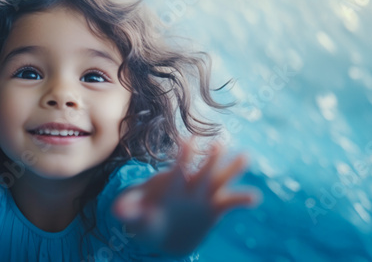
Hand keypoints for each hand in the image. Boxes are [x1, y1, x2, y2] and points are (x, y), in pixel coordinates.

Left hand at [111, 138, 260, 255]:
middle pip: (202, 169)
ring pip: (221, 178)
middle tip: (219, 143)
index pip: (178, 167)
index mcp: (172, 184)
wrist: (163, 230)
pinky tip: (254, 198)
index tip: (187, 141)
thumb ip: (130, 212)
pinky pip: (231, 202)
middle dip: (211, 157)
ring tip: (246, 157)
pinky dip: (242, 199)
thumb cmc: (148, 219)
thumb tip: (116, 211)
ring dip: (233, 168)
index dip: (182, 156)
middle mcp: (191, 185)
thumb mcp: (138, 218)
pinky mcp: (216, 208)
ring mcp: (205, 195)